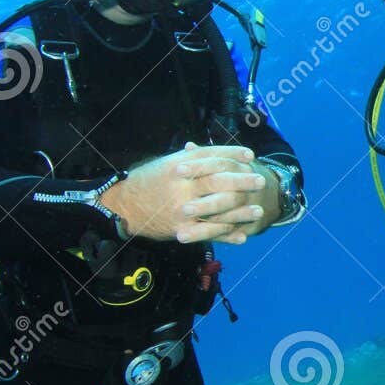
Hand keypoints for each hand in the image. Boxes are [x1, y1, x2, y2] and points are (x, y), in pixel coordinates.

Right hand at [99, 144, 270, 243]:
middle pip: (218, 179)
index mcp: (179, 165)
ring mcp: (181, 207)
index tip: (251, 155)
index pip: (211, 156)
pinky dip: (228, 234)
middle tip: (261, 180)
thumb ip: (190, 158)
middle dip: (242, 180)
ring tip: (259, 209)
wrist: (123, 206)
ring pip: (218, 207)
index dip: (233, 154)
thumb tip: (210, 150)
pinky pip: (209, 231)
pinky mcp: (180, 227)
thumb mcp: (166, 164)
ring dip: (241, 210)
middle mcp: (181, 184)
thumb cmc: (147, 182)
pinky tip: (243, 234)